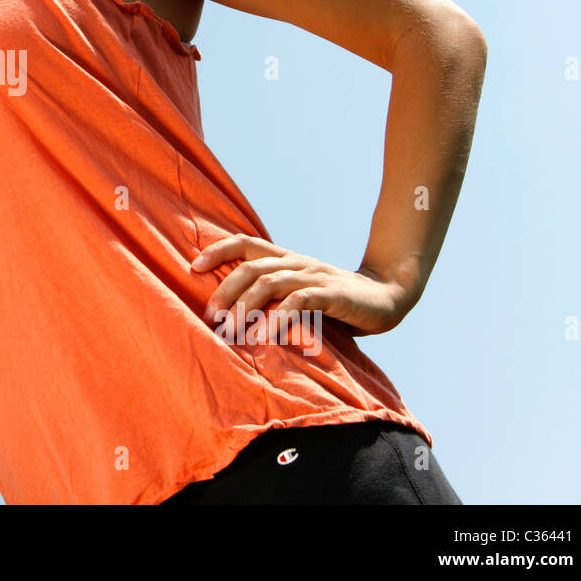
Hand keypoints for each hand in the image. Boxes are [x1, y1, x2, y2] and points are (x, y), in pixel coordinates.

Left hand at [191, 233, 408, 339]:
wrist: (387, 297)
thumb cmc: (336, 302)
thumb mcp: (300, 296)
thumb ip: (273, 300)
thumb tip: (233, 321)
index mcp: (286, 259)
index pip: (246, 243)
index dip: (218, 250)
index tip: (193, 267)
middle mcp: (297, 263)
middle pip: (251, 266)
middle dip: (225, 289)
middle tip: (211, 316)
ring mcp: (314, 276)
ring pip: (269, 282)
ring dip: (245, 306)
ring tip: (231, 330)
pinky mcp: (332, 294)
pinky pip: (299, 301)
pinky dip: (278, 318)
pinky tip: (265, 336)